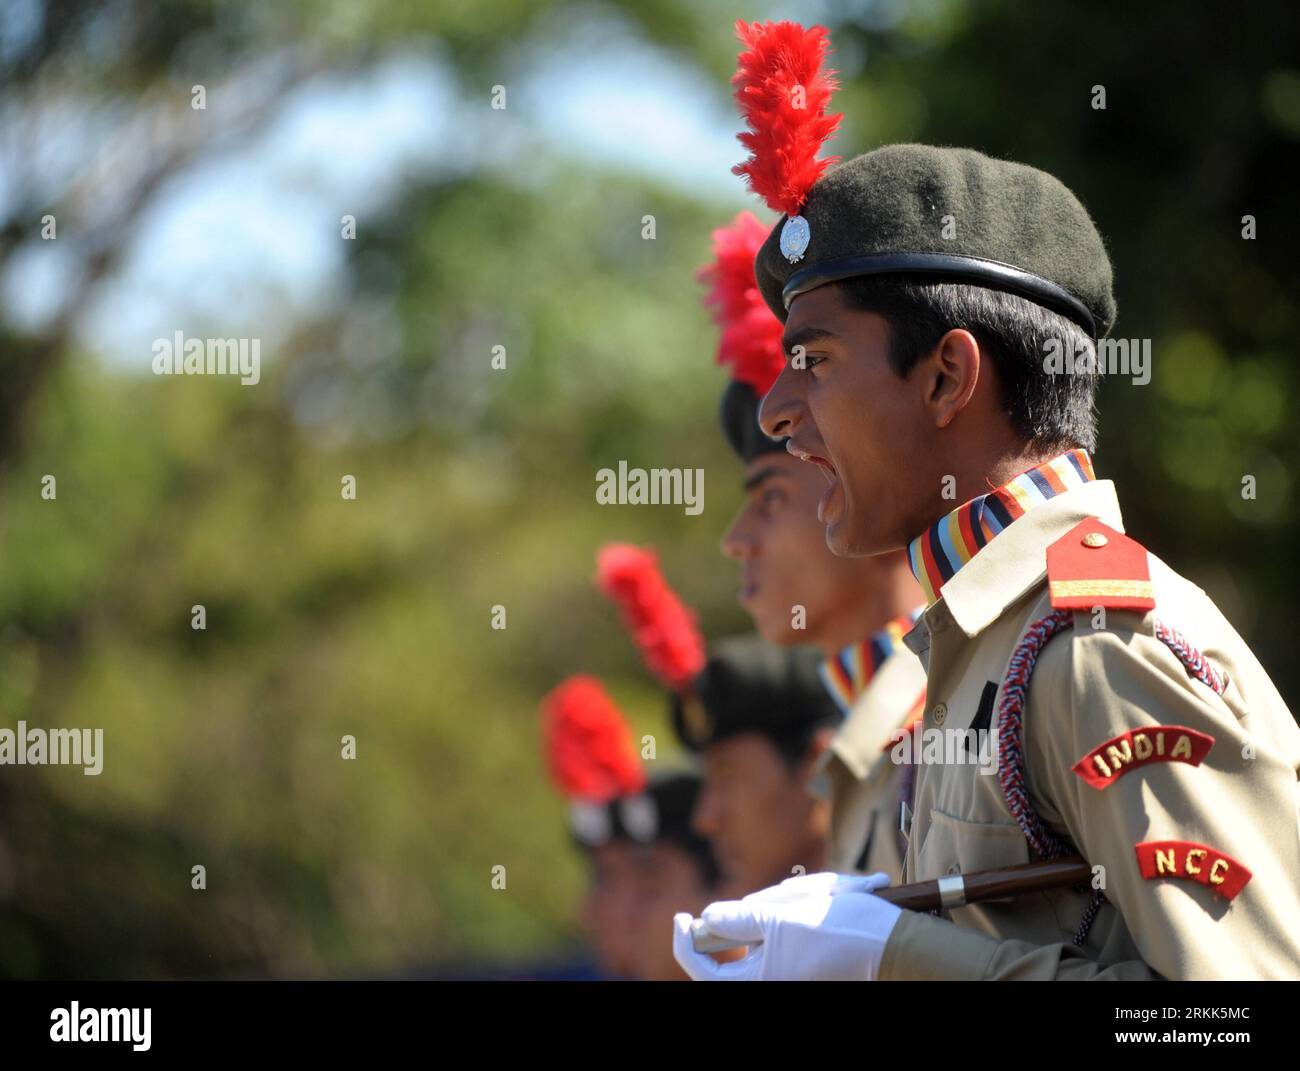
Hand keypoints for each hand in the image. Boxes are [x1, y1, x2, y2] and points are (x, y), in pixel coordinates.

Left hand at [672, 871, 900, 980]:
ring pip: (774, 923)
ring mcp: (795, 967)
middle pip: (743, 937)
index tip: (680, 914)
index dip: (686, 940)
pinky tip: (842, 897)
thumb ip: (737, 918)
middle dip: (764, 906)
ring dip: (795, 901)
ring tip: (833, 894)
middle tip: (795, 894)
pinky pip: (797, 925)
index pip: (704, 968)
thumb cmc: (843, 931)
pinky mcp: (813, 954)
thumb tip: (703, 920)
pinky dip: (810, 906)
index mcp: (762, 981)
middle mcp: (776, 979)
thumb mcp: (782, 916)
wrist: (900, 941)